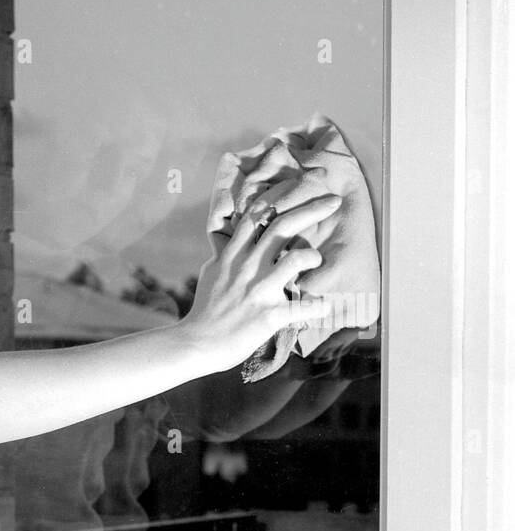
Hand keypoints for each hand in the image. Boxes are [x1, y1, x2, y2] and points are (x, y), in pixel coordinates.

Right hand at [178, 193, 341, 371]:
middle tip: (334, 201)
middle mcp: (247, 268)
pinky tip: (324, 306)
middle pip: (283, 226)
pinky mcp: (269, 316)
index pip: (257, 215)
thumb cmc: (205, 310)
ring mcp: (259, 291)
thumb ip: (225, 254)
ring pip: (298, 258)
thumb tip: (229, 239)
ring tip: (316, 262)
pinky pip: (305, 307)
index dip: (282, 197)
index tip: (302, 187)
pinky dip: (319, 306)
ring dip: (314, 257)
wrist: (196, 343)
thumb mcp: (210, 272)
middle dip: (313, 209)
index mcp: (233, 255)